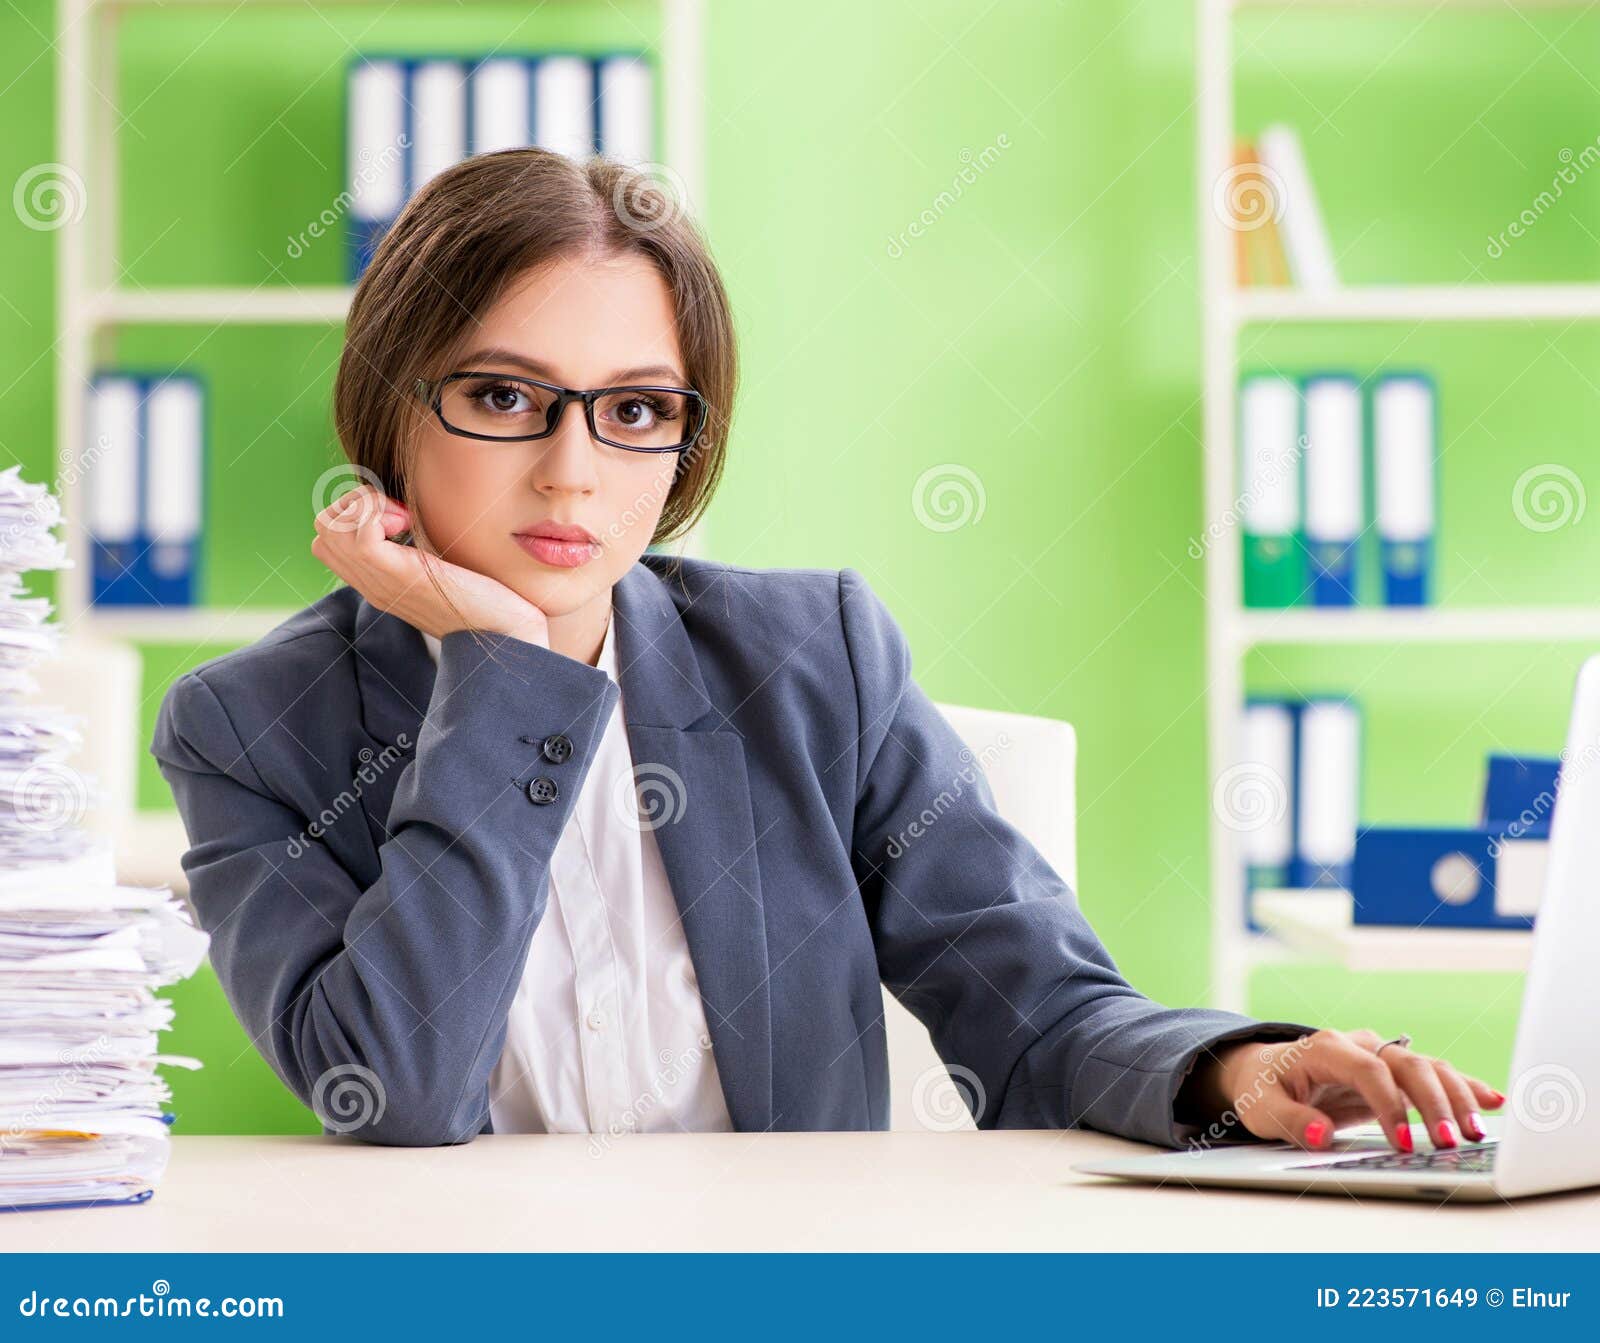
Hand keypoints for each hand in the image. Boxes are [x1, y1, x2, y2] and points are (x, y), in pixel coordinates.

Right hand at [311, 485, 549, 646]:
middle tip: (401, 513)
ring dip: (366, 505)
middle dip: (357, 502)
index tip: (400, 513)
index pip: (330, 537)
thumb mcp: (446, 565)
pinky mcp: (401, 577)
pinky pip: (360, 535)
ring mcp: (382, 582)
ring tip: (404, 518)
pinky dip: (378, 513)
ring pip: (330, 527)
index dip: (356, 510)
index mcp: (380, 580)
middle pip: (324, 527)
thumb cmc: (490, 599)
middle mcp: (373, 583)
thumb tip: (415, 509)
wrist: (511, 637)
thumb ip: (424, 545)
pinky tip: (409, 522)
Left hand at [1190, 1028, 1505, 1151]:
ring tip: (1475, 1133)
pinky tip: (1491, 1100)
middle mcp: (1359, 1045)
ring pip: (1428, 1067)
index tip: (1402, 1141)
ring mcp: (1380, 1056)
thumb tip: (1322, 1135)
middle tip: (1449, 1142)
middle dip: (1432, 1102)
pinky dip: (1461, 1087)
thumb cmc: (1263, 1089)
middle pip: (1407, 1064)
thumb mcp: (1263, 1108)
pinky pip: (1433, 1075)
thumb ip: (1293, 1121)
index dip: (1388, 1104)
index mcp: (1325, 1048)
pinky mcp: (1394, 1074)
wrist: (1264, 1071)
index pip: (1367, 1069)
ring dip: (1455, 1097)